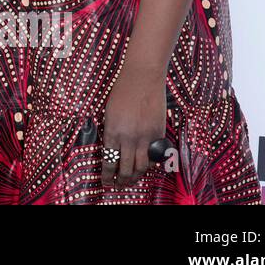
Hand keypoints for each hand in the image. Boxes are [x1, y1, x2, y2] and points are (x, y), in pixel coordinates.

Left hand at [100, 66, 167, 189]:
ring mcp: (145, 137)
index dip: (107, 175)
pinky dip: (150, 164)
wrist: (142, 77)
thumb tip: (113, 148)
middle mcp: (129, 137)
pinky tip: (146, 167)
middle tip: (119, 186)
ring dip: (136, 177)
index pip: (109, 161)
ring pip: (142, 167)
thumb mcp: (109, 113)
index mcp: (112, 131)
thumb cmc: (122, 91)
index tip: (106, 182)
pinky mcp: (158, 133)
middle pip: (126, 169)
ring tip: (132, 181)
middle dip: (121, 181)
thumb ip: (112, 132)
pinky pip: (155, 156)